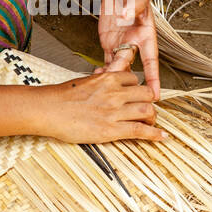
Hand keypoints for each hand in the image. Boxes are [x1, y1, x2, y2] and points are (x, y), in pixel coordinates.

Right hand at [38, 70, 165, 143]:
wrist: (49, 109)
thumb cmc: (62, 96)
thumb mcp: (85, 80)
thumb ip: (101, 79)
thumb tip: (107, 75)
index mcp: (107, 78)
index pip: (133, 79)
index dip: (137, 88)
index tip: (137, 95)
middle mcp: (115, 93)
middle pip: (146, 94)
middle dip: (149, 102)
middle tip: (147, 109)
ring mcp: (115, 111)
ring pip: (147, 111)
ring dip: (153, 117)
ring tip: (152, 123)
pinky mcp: (112, 130)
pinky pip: (140, 130)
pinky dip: (155, 134)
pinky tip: (163, 136)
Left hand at [96, 0, 160, 100]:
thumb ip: (134, 5)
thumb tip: (125, 15)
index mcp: (147, 35)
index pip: (152, 60)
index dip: (154, 78)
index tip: (155, 94)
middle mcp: (136, 43)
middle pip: (131, 64)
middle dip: (125, 76)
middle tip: (116, 83)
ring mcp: (121, 45)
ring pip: (117, 66)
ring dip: (111, 75)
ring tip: (102, 83)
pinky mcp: (109, 44)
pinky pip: (107, 61)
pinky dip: (102, 70)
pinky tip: (96, 76)